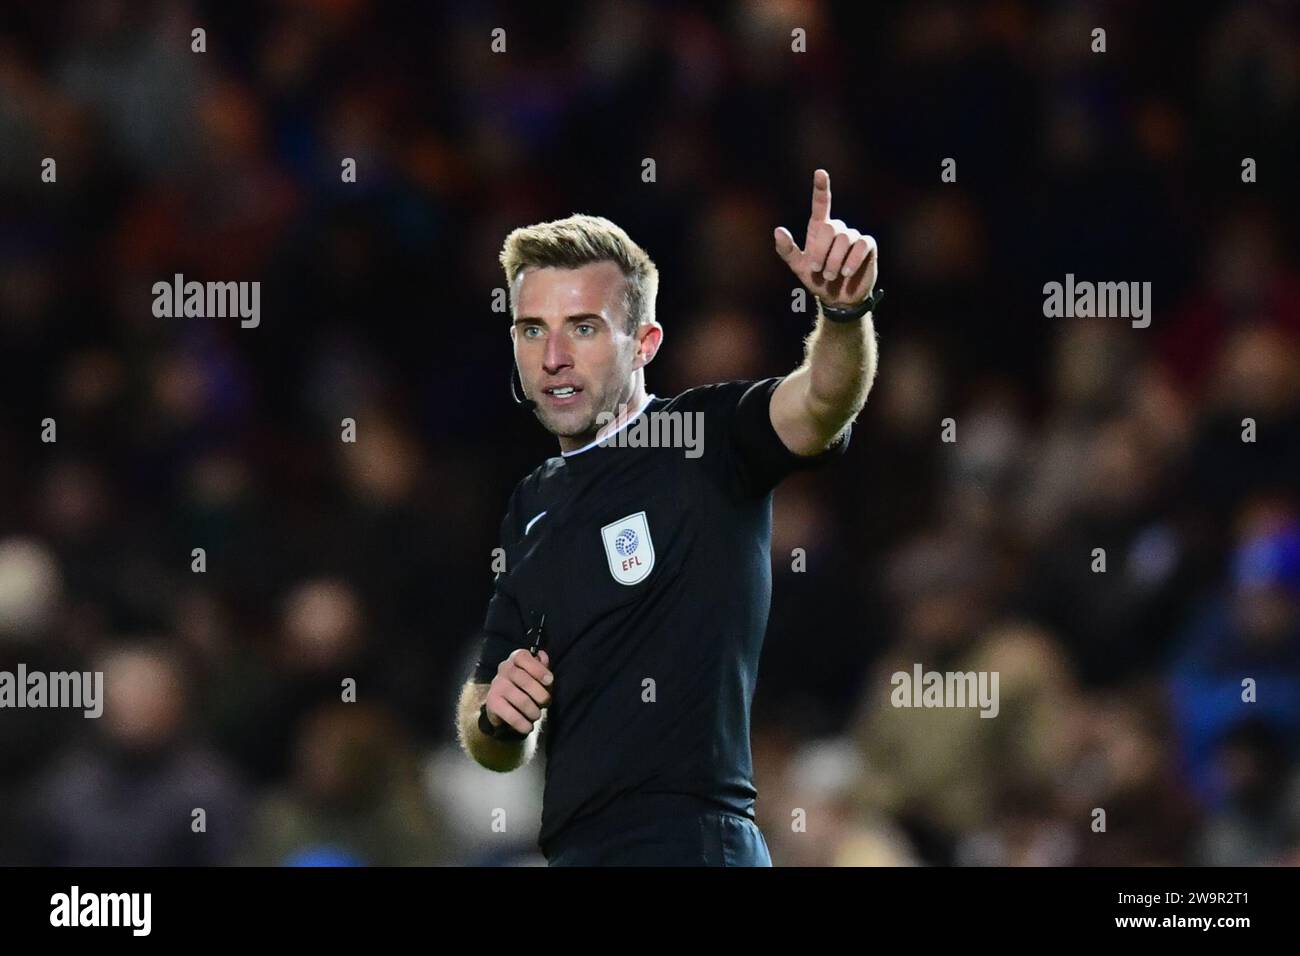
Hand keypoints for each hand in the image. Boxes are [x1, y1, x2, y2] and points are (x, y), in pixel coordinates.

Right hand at [484, 648, 552, 735]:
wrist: (502, 704)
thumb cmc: (525, 686)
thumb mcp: (536, 675)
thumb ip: (542, 667)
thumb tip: (542, 656)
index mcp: (516, 658)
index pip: (523, 657)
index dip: (538, 669)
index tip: (550, 680)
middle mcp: (504, 668)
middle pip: (524, 680)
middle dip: (540, 695)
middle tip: (546, 703)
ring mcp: (496, 685)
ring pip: (521, 700)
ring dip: (533, 712)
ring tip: (536, 716)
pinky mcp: (492, 703)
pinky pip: (511, 715)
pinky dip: (523, 724)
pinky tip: (528, 727)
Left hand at [774, 169, 877, 307]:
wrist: (838, 298)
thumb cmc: (817, 280)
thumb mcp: (798, 267)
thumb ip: (787, 250)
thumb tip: (778, 231)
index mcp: (819, 229)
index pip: (821, 204)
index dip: (821, 188)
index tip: (820, 172)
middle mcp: (837, 229)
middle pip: (830, 229)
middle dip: (822, 252)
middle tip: (819, 271)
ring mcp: (853, 236)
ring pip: (845, 239)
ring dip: (835, 261)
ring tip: (831, 275)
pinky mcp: (867, 246)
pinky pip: (861, 245)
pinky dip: (853, 260)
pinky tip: (847, 272)